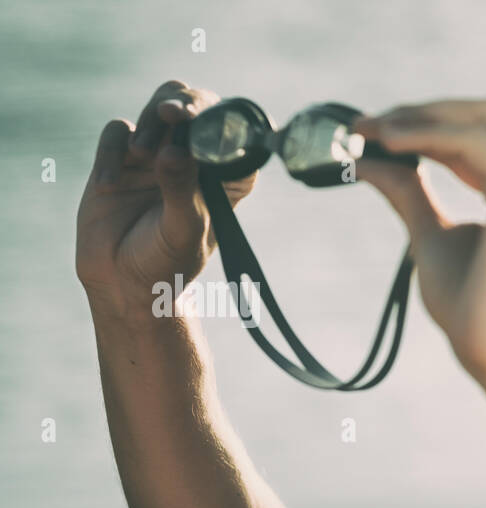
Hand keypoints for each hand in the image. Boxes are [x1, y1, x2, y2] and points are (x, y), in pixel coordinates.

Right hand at [75, 80, 256, 317]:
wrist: (123, 284)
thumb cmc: (167, 264)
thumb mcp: (183, 232)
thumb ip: (182, 192)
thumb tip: (176, 151)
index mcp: (227, 177)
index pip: (234, 135)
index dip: (223, 119)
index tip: (204, 123)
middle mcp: (196, 160)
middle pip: (196, 106)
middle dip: (185, 103)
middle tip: (171, 113)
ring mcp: (158, 154)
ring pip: (158, 108)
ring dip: (150, 124)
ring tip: (142, 155)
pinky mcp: (121, 157)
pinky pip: (118, 131)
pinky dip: (111, 152)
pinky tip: (108, 187)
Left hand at [352, 96, 485, 377]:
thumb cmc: (473, 310)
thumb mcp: (430, 237)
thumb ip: (409, 194)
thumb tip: (368, 160)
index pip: (476, 133)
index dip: (422, 123)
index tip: (367, 132)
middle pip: (483, 111)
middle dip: (422, 109)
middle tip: (365, 125)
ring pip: (481, 115)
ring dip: (421, 115)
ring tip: (369, 131)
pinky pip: (474, 141)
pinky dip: (429, 134)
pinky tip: (388, 142)